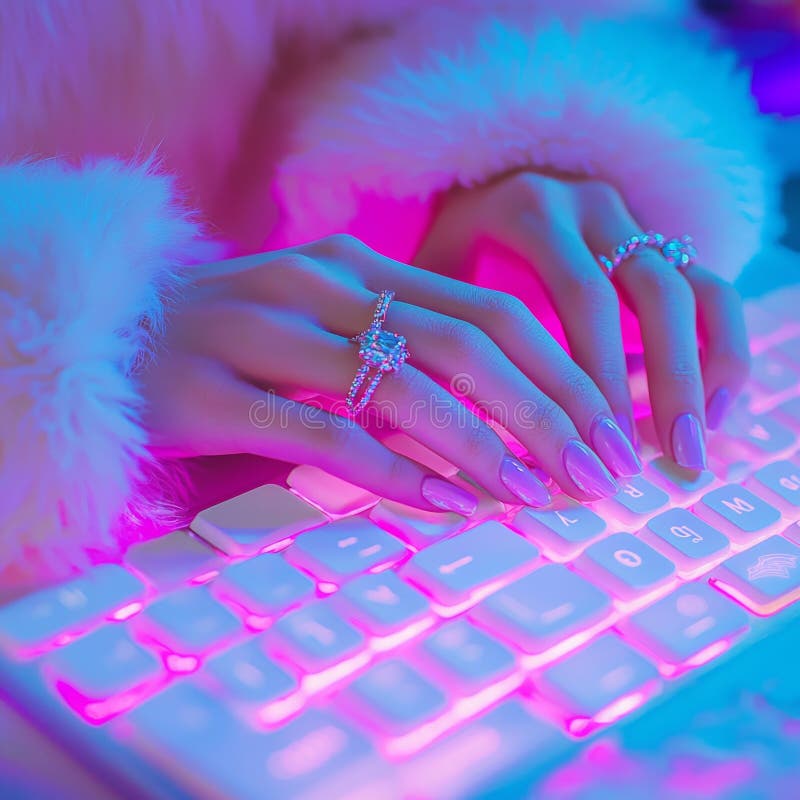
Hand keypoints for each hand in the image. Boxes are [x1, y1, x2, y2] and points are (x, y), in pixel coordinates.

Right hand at [138, 234, 641, 513]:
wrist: (116, 344)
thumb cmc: (242, 349)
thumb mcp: (329, 330)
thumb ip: (404, 356)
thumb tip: (507, 418)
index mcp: (358, 265)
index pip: (487, 312)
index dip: (560, 373)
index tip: (608, 433)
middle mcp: (319, 284)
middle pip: (464, 344)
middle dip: (545, 413)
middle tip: (597, 474)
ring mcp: (262, 331)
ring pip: (401, 387)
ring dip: (480, 447)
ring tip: (535, 497)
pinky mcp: (215, 392)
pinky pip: (322, 433)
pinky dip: (393, 473)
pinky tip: (444, 507)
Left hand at [416, 171, 750, 469]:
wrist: (478, 190)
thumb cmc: (448, 251)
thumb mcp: (436, 279)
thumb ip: (453, 337)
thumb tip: (467, 438)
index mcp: (533, 210)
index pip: (583, 296)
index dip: (599, 377)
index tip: (596, 451)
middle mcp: (592, 205)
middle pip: (649, 292)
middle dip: (664, 384)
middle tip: (654, 463)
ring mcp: (634, 220)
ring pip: (692, 291)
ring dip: (700, 374)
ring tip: (690, 448)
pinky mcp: (658, 240)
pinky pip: (711, 290)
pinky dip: (720, 349)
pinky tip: (712, 408)